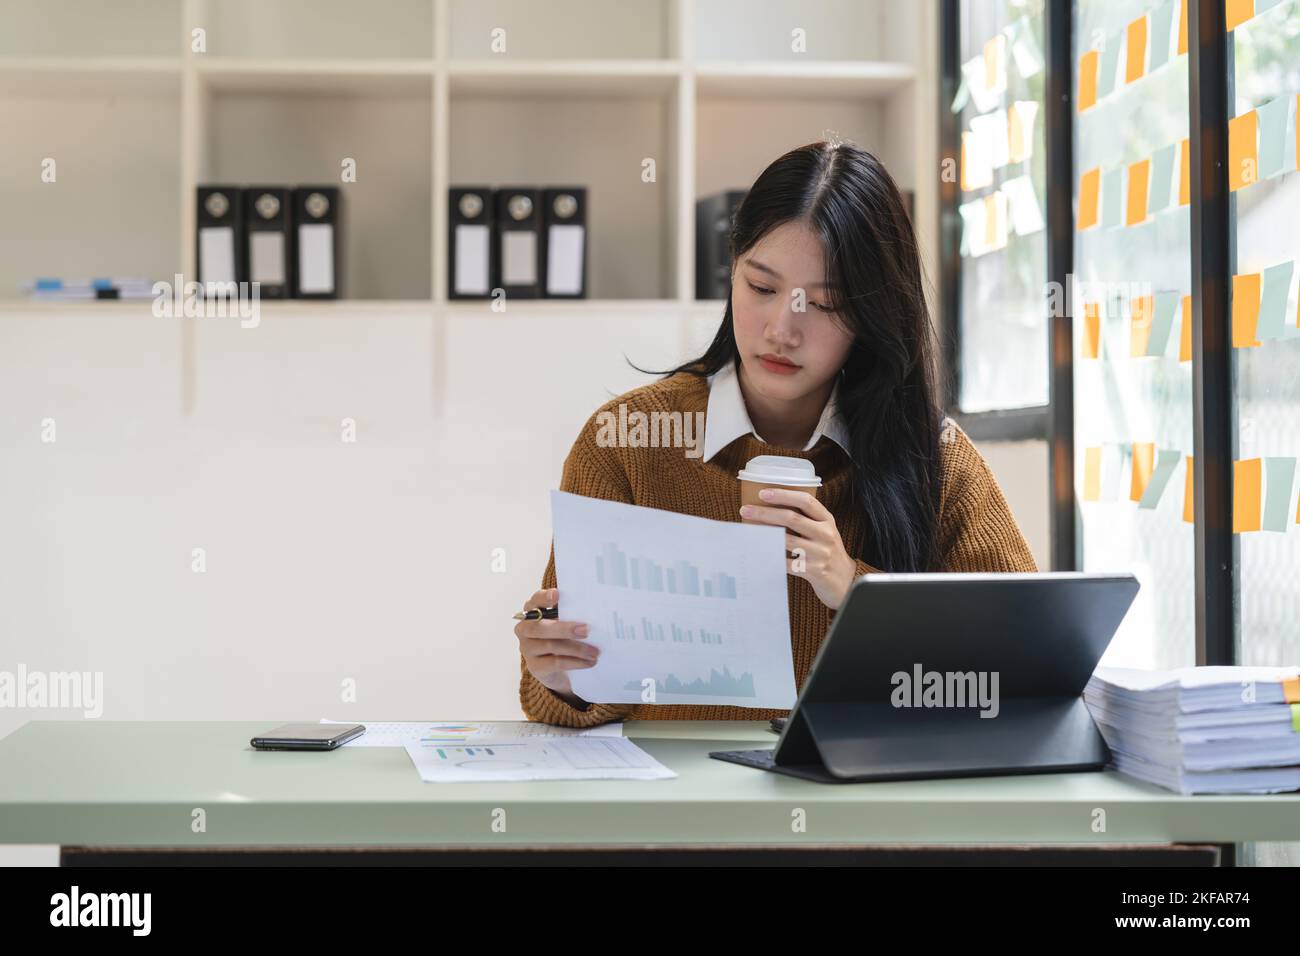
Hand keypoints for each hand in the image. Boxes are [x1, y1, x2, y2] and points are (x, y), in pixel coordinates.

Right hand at [514, 588, 597, 706]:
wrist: (560, 670)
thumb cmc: (565, 639)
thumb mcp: (567, 624)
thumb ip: (572, 616)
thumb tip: (594, 613)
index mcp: (533, 612)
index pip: (535, 601)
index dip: (543, 597)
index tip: (557, 595)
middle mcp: (525, 629)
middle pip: (540, 627)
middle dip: (565, 628)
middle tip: (586, 630)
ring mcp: (527, 649)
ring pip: (551, 645)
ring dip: (577, 649)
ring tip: (595, 652)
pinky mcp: (535, 667)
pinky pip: (556, 663)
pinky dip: (575, 662)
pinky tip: (589, 662)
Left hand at [740, 489, 857, 609]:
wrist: (845, 581)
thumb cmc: (827, 552)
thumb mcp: (823, 531)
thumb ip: (806, 520)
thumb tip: (770, 508)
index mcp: (827, 520)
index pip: (806, 501)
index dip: (784, 495)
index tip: (764, 494)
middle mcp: (825, 534)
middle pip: (791, 518)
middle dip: (765, 513)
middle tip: (745, 510)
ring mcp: (820, 553)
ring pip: (786, 540)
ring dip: (764, 535)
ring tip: (748, 531)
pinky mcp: (813, 571)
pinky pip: (786, 562)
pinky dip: (771, 557)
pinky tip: (758, 553)